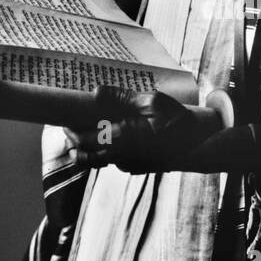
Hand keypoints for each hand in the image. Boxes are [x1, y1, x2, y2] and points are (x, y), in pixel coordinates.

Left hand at [66, 89, 220, 174]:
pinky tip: (107, 141)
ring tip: (80, 138)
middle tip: (67, 129)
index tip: (64, 121)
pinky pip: (113, 162)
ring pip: (98, 162)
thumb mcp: (151, 102)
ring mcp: (128, 165)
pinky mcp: (135, 168)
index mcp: (121, 138)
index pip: (84, 139)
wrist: (197, 144)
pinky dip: (104, 153)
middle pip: (86, 156)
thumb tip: (96, 92)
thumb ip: (121, 98)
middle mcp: (121, 156)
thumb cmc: (175, 120)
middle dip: (74, 143)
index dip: (70, 131)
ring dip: (86, 151)